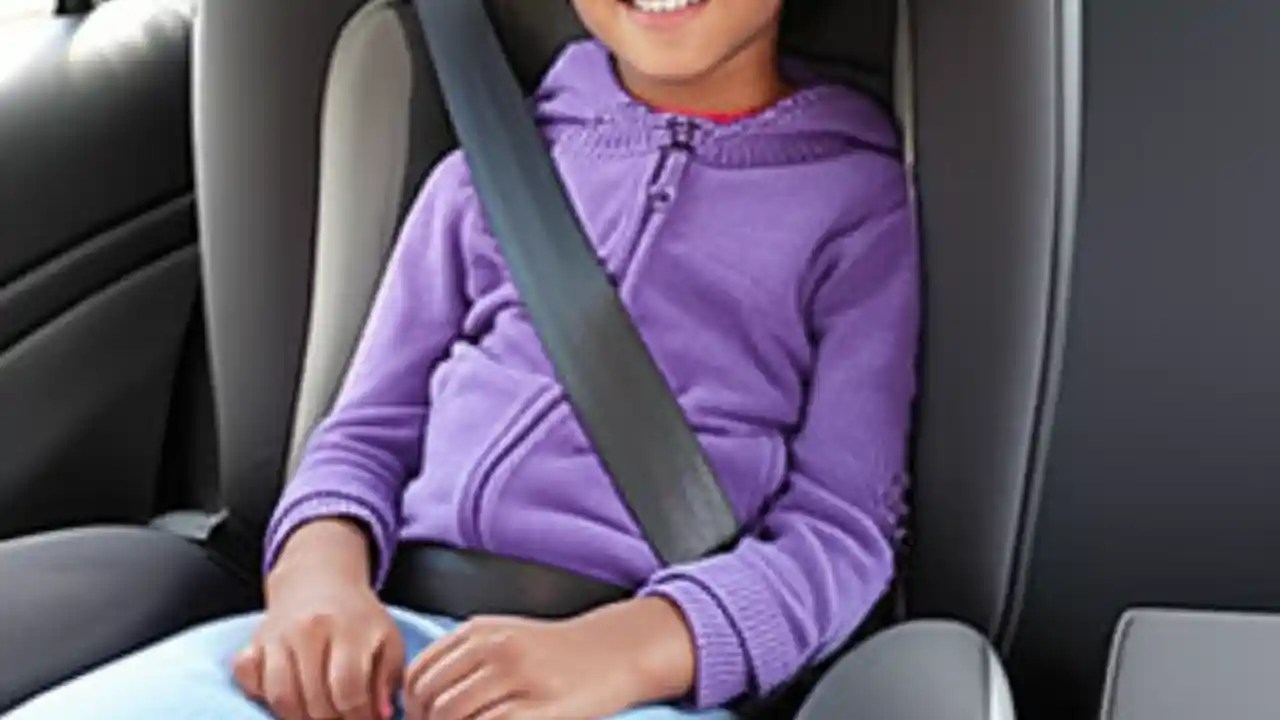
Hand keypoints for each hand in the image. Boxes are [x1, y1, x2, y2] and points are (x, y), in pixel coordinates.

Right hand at [233, 519, 405, 719]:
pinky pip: (246, 676)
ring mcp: (277, 636)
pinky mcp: (253, 641)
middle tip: (343, 715)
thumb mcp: (387, 640)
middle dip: (333, 719)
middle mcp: (308, 630)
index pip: (348, 689)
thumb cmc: (359, 618)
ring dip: (300, 716)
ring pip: (280, 697)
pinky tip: (287, 691)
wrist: (320, 580)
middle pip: (315, 700)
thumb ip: (388, 678)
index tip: (365, 717)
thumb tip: (380, 716)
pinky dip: (260, 692)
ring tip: (318, 712)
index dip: (358, 715)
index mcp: (347, 629)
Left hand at [403, 597, 695, 719]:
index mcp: (480, 631)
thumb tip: (420, 699)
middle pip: (431, 700)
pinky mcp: (539, 706)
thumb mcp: (506, 637)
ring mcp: (518, 677)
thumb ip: (464, 659)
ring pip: (452, 715)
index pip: (418, 674)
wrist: (614, 651)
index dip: (411, 707)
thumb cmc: (556, 652)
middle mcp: (494, 648)